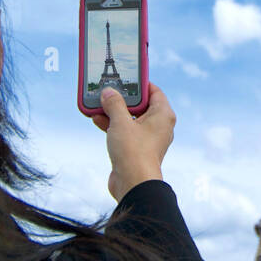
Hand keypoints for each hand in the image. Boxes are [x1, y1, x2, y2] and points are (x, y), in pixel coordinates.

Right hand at [91, 84, 174, 200]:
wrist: (133, 183)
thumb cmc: (133, 151)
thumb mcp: (120, 122)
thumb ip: (114, 104)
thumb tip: (109, 92)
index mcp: (163, 115)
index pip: (154, 91)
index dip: (140, 83)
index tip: (125, 77)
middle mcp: (159, 126)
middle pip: (140, 105)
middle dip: (122, 98)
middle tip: (107, 90)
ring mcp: (148, 139)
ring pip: (130, 119)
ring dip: (114, 112)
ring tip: (97, 104)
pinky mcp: (137, 149)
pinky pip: (125, 132)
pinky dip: (113, 126)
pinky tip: (97, 119)